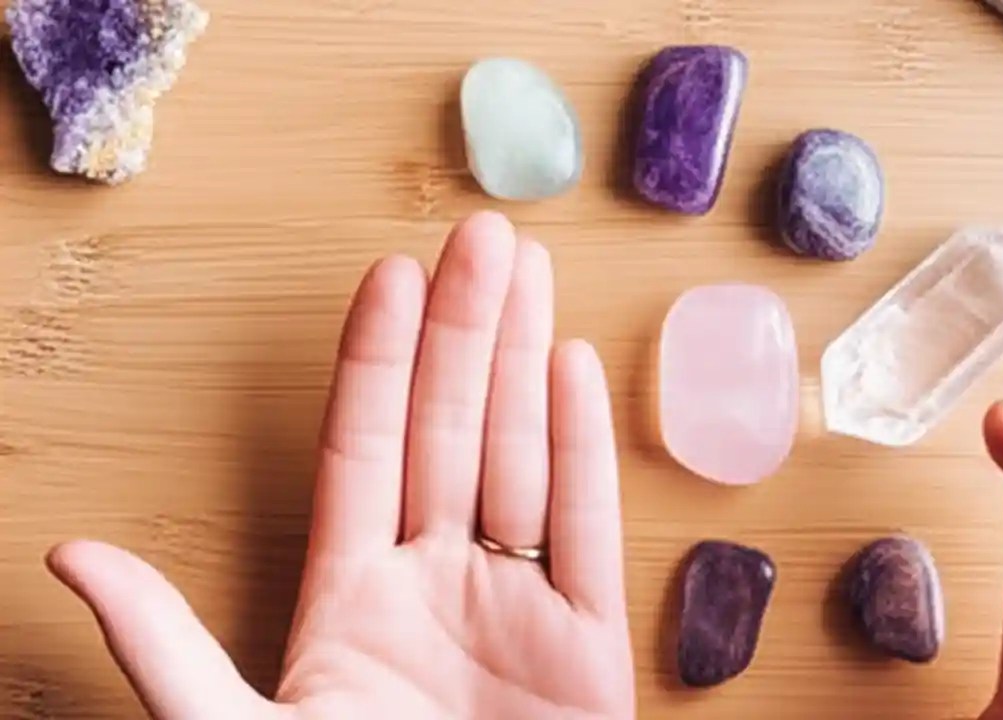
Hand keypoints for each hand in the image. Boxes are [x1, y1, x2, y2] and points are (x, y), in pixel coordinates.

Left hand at [45, 212, 635, 718]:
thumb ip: (165, 649)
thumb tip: (72, 552)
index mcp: (349, 602)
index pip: (363, 451)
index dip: (377, 361)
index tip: (391, 274)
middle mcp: (435, 587)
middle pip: (451, 432)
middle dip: (467, 330)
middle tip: (484, 237)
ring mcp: (515, 610)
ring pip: (520, 459)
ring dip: (526, 363)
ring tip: (530, 275)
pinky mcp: (588, 649)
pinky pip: (585, 530)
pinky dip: (581, 449)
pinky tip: (573, 372)